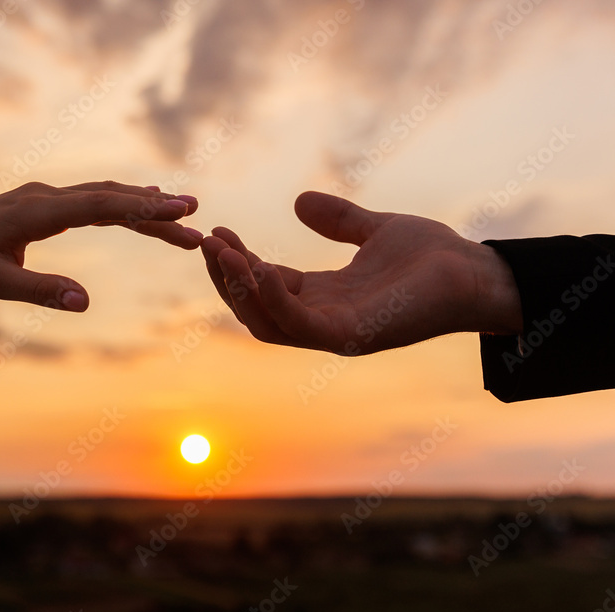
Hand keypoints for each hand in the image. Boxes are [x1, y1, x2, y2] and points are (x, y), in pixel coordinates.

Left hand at [0, 181, 200, 310]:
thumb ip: (39, 291)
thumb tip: (85, 303)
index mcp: (35, 212)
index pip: (101, 205)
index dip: (144, 209)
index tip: (182, 211)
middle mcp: (44, 196)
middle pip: (111, 198)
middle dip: (154, 209)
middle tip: (196, 219)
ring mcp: (44, 196)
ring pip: (103, 195)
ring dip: (141, 204)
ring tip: (182, 214)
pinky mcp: (43, 204)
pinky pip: (90, 199)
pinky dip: (120, 203)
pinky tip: (141, 206)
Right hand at [201, 192, 522, 354]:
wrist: (477, 271)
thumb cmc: (434, 257)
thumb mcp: (374, 230)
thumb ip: (338, 221)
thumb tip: (299, 201)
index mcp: (324, 298)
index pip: (265, 286)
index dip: (237, 262)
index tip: (218, 231)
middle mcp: (323, 320)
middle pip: (255, 310)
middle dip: (225, 279)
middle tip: (209, 242)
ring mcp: (337, 332)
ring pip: (268, 323)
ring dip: (240, 290)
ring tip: (223, 252)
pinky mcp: (355, 335)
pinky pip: (302, 326)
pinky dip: (278, 302)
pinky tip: (263, 269)